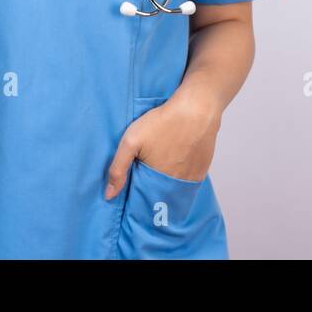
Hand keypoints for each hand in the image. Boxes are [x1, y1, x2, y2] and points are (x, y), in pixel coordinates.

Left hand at [104, 90, 220, 198]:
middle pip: (161, 197)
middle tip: (147, 177)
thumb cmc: (163, 122)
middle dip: (153, 194)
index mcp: (157, 182)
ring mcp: (191, 179)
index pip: (145, 202)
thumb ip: (118, 169)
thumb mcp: (131, 141)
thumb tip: (109, 195)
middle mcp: (176, 186)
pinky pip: (189, 182)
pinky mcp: (202, 170)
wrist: (196, 109)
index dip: (138, 197)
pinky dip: (182, 179)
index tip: (134, 192)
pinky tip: (177, 165)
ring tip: (162, 170)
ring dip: (168, 187)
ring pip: (176, 191)